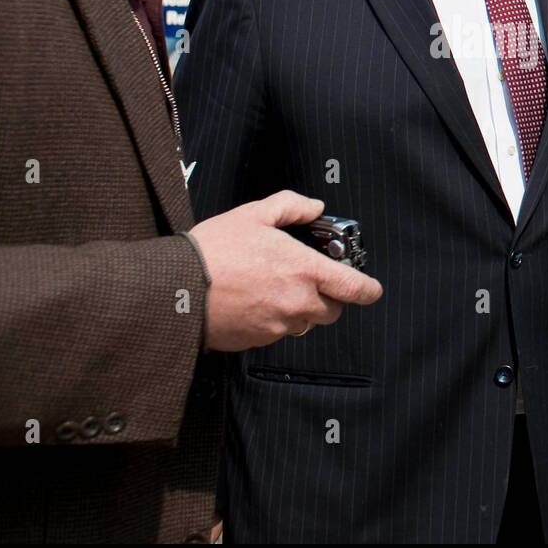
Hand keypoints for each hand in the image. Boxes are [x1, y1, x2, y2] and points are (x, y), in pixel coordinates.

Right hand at [190, 190, 382, 350]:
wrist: (176, 289)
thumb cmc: (213, 250)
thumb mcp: (254, 214)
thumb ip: (291, 206)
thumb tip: (315, 207)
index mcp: (304, 270)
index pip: (354, 289)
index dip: (368, 290)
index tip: (371, 288)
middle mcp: (297, 302)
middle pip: (333, 310)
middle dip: (329, 297)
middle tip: (310, 279)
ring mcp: (279, 325)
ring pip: (306, 322)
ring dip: (301, 308)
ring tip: (274, 287)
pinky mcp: (259, 341)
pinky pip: (279, 332)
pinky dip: (276, 319)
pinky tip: (255, 300)